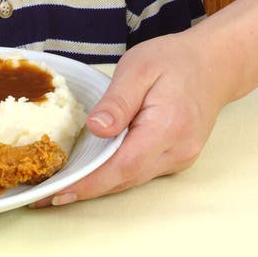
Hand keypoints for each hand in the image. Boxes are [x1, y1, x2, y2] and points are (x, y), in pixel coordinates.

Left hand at [32, 32, 224, 205]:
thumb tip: (95, 130)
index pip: (122, 166)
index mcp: (167, 127)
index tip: (57, 193)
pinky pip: (140, 170)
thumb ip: (117, 101)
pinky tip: (90, 170)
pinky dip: (113, 173)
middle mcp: (177, 151)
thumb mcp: (139, 68)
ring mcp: (180, 158)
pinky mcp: (176, 157)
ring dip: (97, 184)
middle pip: (124, 179)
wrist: (214, 64)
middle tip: (43, 196)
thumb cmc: (174, 60)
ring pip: (131, 178)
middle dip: (84, 189)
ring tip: (59, 186)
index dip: (88, 183)